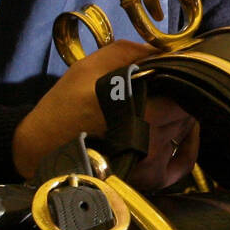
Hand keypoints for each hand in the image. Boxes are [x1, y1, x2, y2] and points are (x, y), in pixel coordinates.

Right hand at [12, 40, 197, 188]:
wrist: (41, 148)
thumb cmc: (66, 105)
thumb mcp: (93, 65)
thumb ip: (133, 51)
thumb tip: (168, 49)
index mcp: (144, 109)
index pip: (187, 87)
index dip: (183, 75)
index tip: (173, 69)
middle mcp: (154, 139)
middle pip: (188, 109)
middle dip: (179, 96)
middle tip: (159, 90)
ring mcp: (154, 163)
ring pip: (185, 131)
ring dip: (178, 119)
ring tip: (156, 110)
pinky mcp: (150, 180)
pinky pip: (182, 163)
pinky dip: (184, 148)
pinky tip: (175, 136)